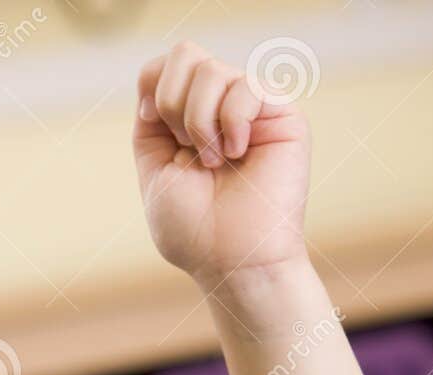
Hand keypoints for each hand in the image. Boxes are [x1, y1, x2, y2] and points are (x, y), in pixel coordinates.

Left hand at [133, 42, 310, 288]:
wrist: (233, 262)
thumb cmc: (194, 232)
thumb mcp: (154, 171)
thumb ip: (151, 120)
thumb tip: (159, 82)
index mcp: (188, 119)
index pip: (163, 65)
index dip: (153, 87)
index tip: (155, 125)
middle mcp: (219, 107)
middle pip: (186, 54)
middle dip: (174, 104)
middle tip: (189, 150)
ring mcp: (250, 109)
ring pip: (212, 70)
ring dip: (200, 123)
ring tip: (215, 163)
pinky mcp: (281, 114)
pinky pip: (245, 87)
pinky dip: (230, 123)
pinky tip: (237, 154)